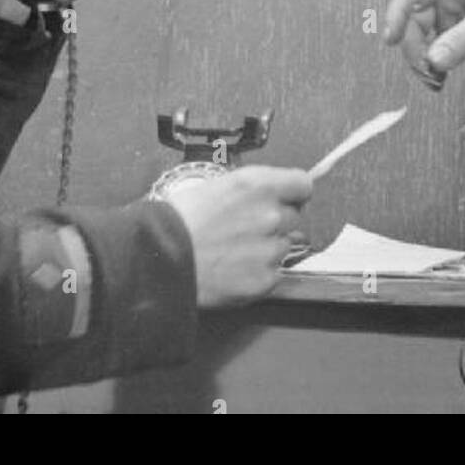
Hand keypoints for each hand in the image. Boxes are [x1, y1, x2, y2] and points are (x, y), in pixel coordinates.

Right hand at [167, 166, 312, 307]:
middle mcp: (271, 215)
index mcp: (258, 185)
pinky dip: (260, 273)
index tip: (288, 199)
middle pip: (294, 217)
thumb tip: (268, 194)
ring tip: (235, 251)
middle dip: (277, 222)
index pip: (303, 184)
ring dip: (268, 248)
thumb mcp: (216, 186)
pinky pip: (274, 273)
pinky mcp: (265, 279)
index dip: (294, 193)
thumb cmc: (178, 222)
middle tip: (249, 229)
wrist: (161, 260)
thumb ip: (251, 190)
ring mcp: (270, 249)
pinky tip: (235, 269)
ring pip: (284, 246)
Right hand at [382, 0, 464, 77]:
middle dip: (414, 49)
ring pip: (421, 42)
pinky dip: (433, 68)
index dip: (396, 13)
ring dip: (422, 63)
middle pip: (413, 22)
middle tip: (428, 73)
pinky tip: (439, 82)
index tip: (391, 40)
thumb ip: (464, 39)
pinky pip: (435, 53)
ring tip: (435, 82)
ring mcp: (450, 19)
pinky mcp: (458, 38)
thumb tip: (433, 62)